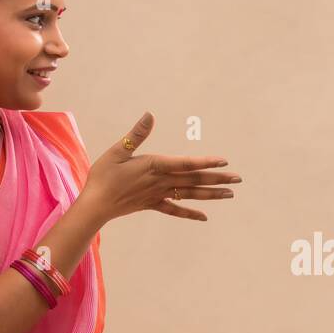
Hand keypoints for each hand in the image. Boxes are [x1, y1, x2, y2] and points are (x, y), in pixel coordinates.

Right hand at [81, 112, 242, 224]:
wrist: (95, 204)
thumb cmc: (103, 175)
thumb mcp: (118, 151)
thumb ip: (136, 134)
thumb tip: (150, 115)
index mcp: (155, 166)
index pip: (186, 163)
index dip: (205, 162)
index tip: (223, 161)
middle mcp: (161, 181)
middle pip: (194, 179)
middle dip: (217, 179)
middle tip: (238, 179)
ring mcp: (159, 194)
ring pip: (190, 194)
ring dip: (211, 194)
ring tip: (230, 194)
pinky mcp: (152, 204)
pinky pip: (175, 210)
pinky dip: (190, 213)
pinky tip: (204, 217)